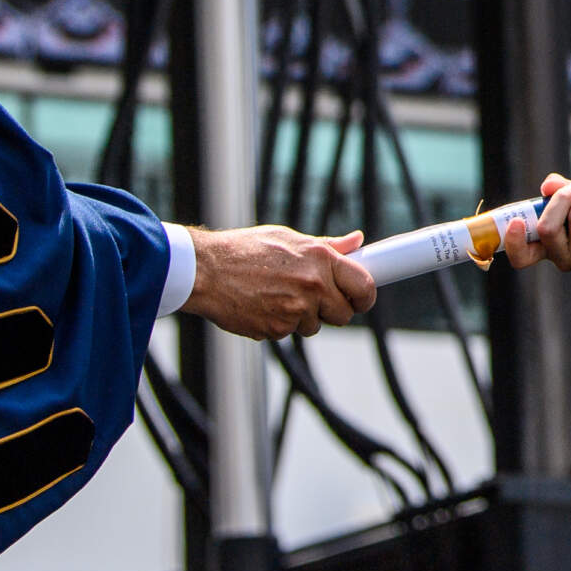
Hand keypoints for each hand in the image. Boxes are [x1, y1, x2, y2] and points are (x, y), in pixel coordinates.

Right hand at [182, 226, 377, 340]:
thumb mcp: (287, 238)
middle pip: (344, 314)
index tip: (361, 298)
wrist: (206, 271)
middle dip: (332, 309)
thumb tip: (357, 241)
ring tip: (277, 294)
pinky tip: (262, 304)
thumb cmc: (244, 249)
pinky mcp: (277, 329)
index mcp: (319, 259)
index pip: (364, 286)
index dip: (365, 296)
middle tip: (313, 297)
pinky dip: (279, 323)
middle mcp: (312, 286)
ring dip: (302, 316)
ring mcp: (295, 310)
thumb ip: (326, 246)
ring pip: (314, 325)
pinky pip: (289, 332)